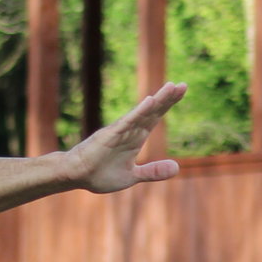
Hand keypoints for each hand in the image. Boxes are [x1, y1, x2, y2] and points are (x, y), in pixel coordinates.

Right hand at [66, 83, 186, 194]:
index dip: (168, 104)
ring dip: (157, 101)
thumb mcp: (132, 176)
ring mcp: (119, 131)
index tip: (182, 89)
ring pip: (142, 113)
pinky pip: (126, 122)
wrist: (77, 177)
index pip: (155, 117)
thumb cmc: (101, 174)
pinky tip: (149, 102)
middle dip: (167, 98)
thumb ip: (153, 172)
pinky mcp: (109, 136)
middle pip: (152, 111)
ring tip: (170, 88)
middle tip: (184, 85)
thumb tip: (177, 167)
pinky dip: (138, 112)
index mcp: (135, 138)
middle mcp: (129, 131)